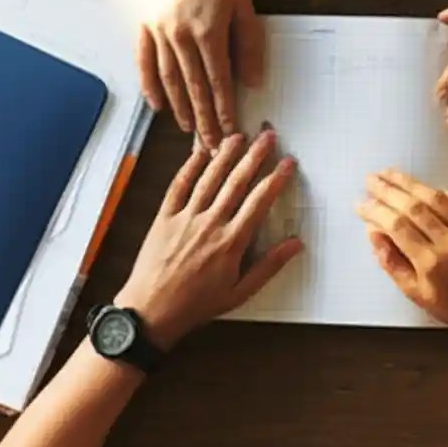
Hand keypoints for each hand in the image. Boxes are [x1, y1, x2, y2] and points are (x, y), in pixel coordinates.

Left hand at [115, 132, 300, 348]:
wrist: (151, 310)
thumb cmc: (197, 305)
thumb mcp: (240, 292)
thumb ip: (269, 266)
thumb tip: (295, 244)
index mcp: (231, 242)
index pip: (259, 201)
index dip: (276, 179)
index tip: (288, 163)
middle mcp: (210, 224)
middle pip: (237, 182)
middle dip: (255, 156)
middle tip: (268, 136)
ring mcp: (185, 218)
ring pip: (209, 178)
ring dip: (225, 155)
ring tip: (238, 136)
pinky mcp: (164, 218)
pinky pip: (178, 186)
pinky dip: (189, 167)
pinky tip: (200, 152)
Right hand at [138, 0, 263, 149]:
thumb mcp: (243, 3)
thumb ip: (249, 44)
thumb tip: (252, 82)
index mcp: (209, 32)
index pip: (218, 83)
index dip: (225, 111)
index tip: (230, 134)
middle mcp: (181, 36)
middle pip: (193, 89)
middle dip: (204, 121)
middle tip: (210, 147)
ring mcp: (158, 31)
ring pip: (170, 79)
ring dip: (180, 109)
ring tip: (189, 131)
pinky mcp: (143, 23)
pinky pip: (145, 62)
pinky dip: (151, 86)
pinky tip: (158, 105)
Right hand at [355, 169, 447, 337]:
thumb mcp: (416, 295)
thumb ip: (393, 264)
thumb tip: (374, 235)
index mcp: (430, 261)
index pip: (395, 226)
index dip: (375, 211)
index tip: (361, 204)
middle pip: (412, 206)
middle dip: (388, 190)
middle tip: (370, 179)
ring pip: (435, 199)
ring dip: (411, 183)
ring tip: (391, 174)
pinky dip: (442, 193)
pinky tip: (428, 188)